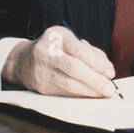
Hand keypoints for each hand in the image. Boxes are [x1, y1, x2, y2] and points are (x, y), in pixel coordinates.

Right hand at [2, 27, 117, 97]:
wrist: (23, 61)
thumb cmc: (53, 49)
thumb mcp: (69, 40)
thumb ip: (90, 52)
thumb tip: (107, 69)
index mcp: (56, 36)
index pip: (78, 50)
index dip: (97, 63)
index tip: (110, 72)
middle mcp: (47, 52)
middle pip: (73, 68)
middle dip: (95, 80)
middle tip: (110, 89)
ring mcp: (42, 70)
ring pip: (69, 84)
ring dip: (90, 91)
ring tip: (103, 94)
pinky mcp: (42, 87)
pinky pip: (65, 93)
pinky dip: (81, 95)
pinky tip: (91, 95)